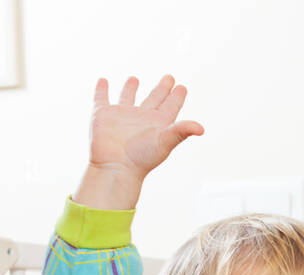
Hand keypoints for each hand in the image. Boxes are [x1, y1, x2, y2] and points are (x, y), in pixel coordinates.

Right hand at [75, 75, 202, 208]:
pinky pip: (102, 98)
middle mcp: (142, 118)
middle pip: (155, 99)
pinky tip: (103, 81)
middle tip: (170, 77)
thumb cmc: (143, 157)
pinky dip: (102, 90)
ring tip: (135, 78)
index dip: (177, 97)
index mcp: (158, 123)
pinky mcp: (103, 115)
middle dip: (162, 88)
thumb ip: (182, 131)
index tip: (182, 87)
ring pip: (128, 97)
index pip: (171, 106)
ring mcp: (122, 116)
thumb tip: (201, 128)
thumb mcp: (165, 141)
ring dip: (131, 88)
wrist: (116, 167)